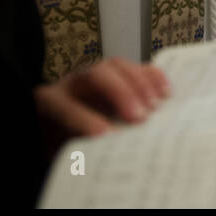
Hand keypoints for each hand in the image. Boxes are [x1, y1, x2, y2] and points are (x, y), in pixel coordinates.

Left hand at [34, 57, 170, 146]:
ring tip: (155, 106)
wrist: (56, 123)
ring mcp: (95, 73)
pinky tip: (165, 92)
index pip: (65, 106)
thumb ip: (75, 147)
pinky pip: (134, 67)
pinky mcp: (115, 74)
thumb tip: (102, 150)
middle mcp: (72, 83)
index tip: (104, 136)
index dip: (85, 120)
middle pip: (96, 74)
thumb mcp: (59, 148)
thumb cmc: (60, 138)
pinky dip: (152, 76)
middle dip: (121, 94)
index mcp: (49, 103)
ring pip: (116, 66)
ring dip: (140, 84)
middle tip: (140, 117)